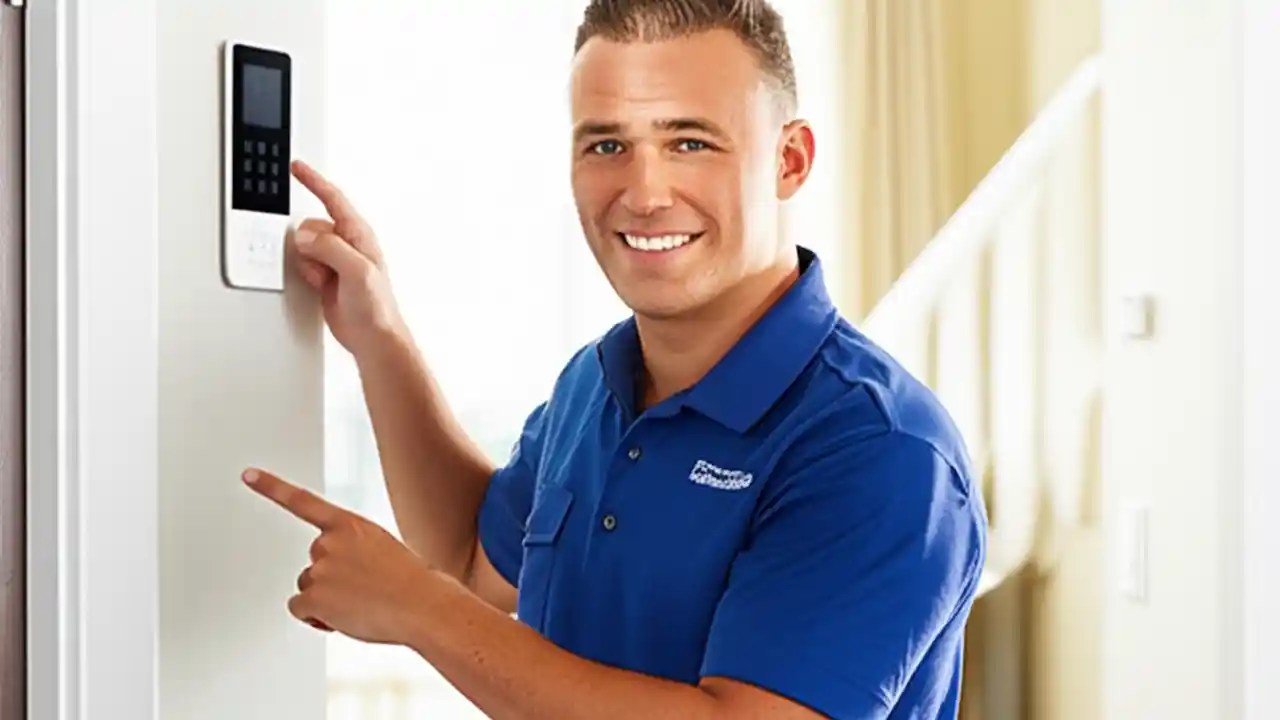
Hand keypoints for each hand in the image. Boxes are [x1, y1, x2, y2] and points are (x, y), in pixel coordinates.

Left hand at [242, 467, 436, 644]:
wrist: (423, 605)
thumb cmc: (411, 582)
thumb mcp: (383, 550)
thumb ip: (354, 552)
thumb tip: (340, 579)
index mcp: (350, 525)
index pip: (303, 501)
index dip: (271, 487)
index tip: (247, 474)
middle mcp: (330, 542)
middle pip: (313, 563)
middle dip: (331, 579)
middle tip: (364, 590)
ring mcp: (320, 568)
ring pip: (308, 588)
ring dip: (327, 601)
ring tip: (361, 604)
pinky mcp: (314, 596)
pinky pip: (300, 609)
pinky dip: (316, 618)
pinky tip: (344, 618)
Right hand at [290, 159, 406, 357]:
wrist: (372, 337)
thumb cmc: (376, 307)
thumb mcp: (356, 271)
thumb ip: (331, 248)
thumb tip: (306, 237)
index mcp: (359, 235)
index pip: (333, 199)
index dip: (313, 181)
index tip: (296, 167)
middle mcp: (347, 244)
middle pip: (311, 226)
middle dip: (309, 245)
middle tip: (325, 268)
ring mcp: (335, 260)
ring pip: (303, 246)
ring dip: (308, 263)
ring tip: (326, 280)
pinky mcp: (324, 275)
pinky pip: (303, 263)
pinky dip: (306, 273)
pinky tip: (321, 286)